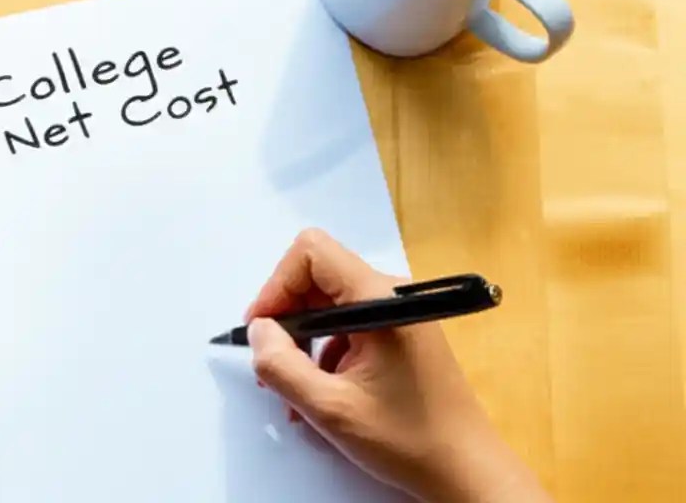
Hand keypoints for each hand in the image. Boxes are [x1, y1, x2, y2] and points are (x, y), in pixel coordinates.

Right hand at [245, 230, 550, 502]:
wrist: (465, 470)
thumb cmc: (408, 440)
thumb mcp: (330, 408)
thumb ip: (282, 365)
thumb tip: (259, 331)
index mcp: (380, 300)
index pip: (313, 253)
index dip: (278, 285)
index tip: (263, 329)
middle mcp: (391, 295)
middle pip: (317, 278)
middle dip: (286, 318)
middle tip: (272, 362)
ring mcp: (397, 315)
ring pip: (327, 306)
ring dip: (302, 342)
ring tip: (293, 389)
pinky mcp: (399, 335)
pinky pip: (345, 327)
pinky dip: (322, 354)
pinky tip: (319, 393)